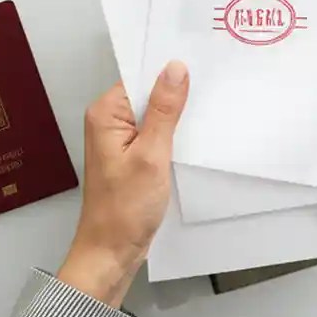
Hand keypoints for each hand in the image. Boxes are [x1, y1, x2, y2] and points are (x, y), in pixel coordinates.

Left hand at [57, 61, 189, 306]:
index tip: (199, 65)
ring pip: (155, 115)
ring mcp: (120, 140)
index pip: (140, 77)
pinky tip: (192, 139)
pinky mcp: (132, 156)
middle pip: (148, 94)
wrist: (112, 252)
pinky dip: (174, 136)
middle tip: (211, 90)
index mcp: (105, 114)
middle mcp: (109, 122)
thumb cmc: (124, 210)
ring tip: (207, 113)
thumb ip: (164, 110)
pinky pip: (156, 135)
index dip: (168, 71)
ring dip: (177, 118)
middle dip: (176, 94)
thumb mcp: (152, 155)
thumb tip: (175, 69)